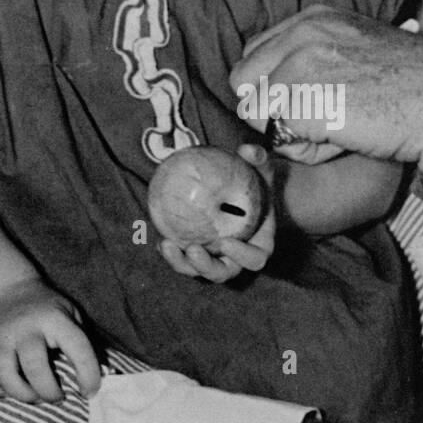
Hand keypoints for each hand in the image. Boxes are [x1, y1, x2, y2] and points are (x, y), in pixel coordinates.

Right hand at [0, 279, 100, 402]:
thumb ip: (85, 344)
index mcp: (54, 319)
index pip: (77, 349)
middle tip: (58, 396)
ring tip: (35, 396)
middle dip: (49, 392)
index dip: (88, 375)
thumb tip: (105, 377)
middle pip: (35, 369)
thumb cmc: (47, 310)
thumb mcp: (72, 316)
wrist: (7, 289)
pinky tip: (12, 389)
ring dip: (24, 396)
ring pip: (6, 378)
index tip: (90, 391)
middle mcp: (24, 328)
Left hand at [157, 144, 276, 283]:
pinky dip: (171, 251)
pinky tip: (160, 239)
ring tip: (166, 245)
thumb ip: (260, 160)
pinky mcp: (198, 255)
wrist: (243, 195)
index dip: (242, 256)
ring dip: (181, 262)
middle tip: (192, 249)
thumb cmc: (257, 184)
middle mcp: (237, 259)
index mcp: (259, 246)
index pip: (255, 258)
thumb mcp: (262, 170)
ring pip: (198, 269)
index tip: (226, 242)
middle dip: (206, 266)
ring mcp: (216, 259)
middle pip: (223, 272)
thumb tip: (248, 150)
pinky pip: (183, 257)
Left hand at [231, 6, 422, 169]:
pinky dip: (300, 148)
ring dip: (286, 130)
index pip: (258, 54)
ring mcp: (299, 63)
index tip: (317, 100)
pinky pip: (271, 135)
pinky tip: (340, 141)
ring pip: (253, 110)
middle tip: (322, 119)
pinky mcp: (301, 97)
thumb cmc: (414, 88)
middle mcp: (303, 33)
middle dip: (271, 107)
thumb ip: (320, 59)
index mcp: (316, 18)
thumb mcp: (361, 52)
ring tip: (335, 130)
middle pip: (243, 80)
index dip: (276, 86)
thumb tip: (281, 91)